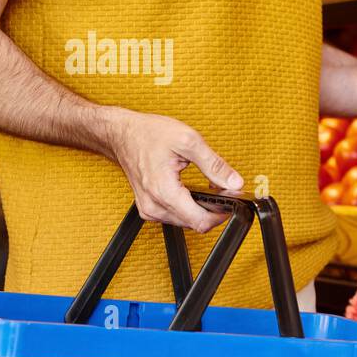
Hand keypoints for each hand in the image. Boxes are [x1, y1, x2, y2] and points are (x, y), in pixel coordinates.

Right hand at [99, 108, 242, 232]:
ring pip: (186, 222)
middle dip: (213, 209)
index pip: (201, 222)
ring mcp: (149, 209)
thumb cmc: (149, 134)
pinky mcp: (148, 208)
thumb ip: (214, 165)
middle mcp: (154, 206)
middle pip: (195, 223)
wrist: (122, 133)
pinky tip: (191, 191)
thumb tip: (235, 183)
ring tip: (206, 187)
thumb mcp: (188, 141)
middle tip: (221, 188)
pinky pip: (175, 216)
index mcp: (164, 192)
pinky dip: (187, 207)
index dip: (221, 214)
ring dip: (200, 208)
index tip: (230, 200)